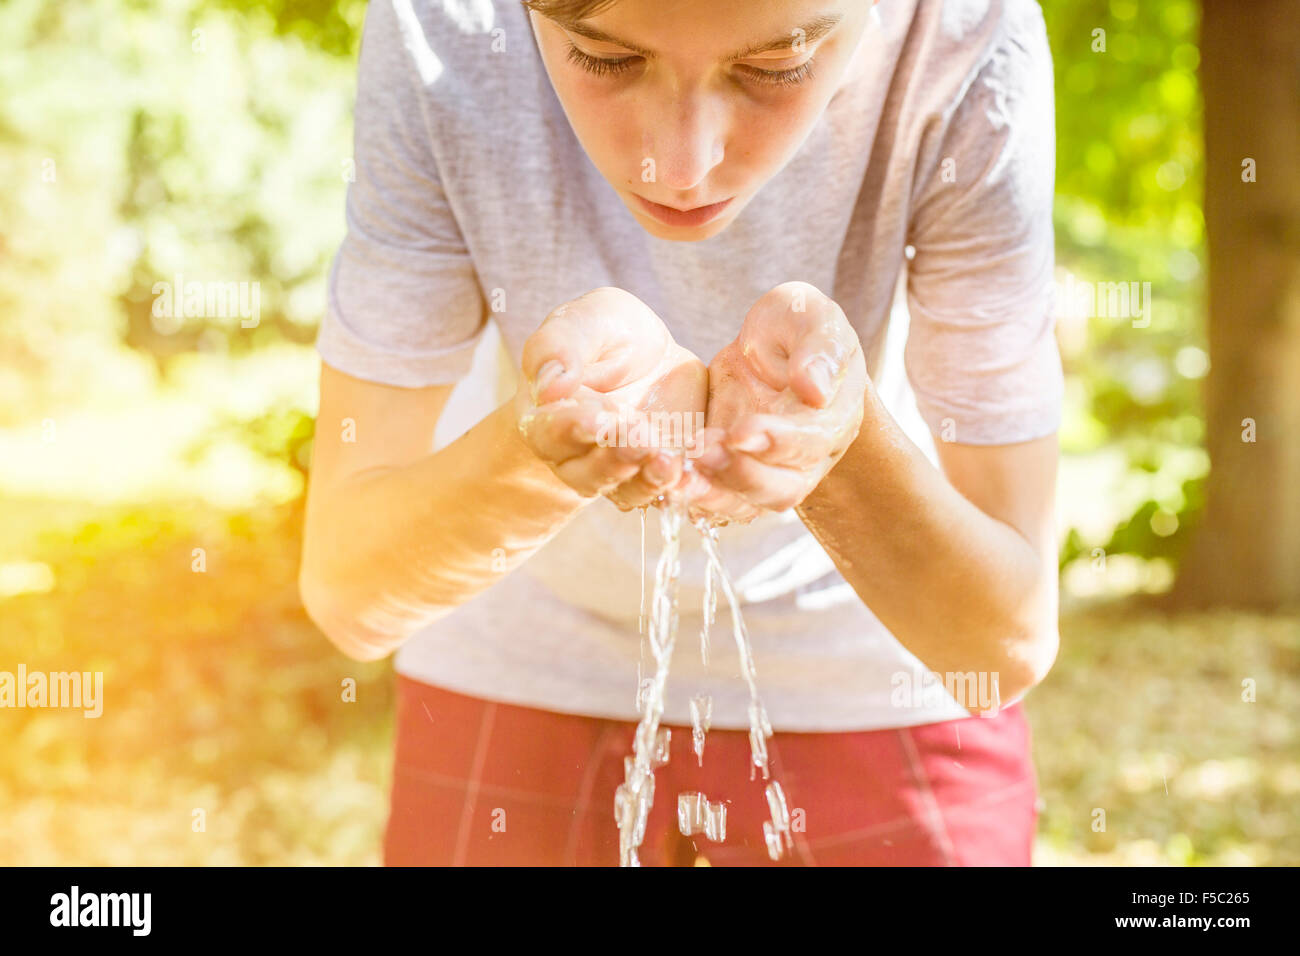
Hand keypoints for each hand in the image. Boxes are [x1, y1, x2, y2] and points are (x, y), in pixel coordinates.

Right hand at [515, 287, 707, 507]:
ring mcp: (622, 472)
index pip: (552, 431)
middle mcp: (579, 456)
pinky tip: (698, 471)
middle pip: (589, 472)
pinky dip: (684, 486)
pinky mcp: (660, 476)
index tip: (598, 418)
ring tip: (670, 462)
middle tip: (642, 439)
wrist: (650, 356)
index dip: (573, 428)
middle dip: (616, 458)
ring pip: (628, 491)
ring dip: (648, 481)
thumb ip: (559, 347)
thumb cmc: (605, 333)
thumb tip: (548, 385)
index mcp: (548, 418)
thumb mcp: (585, 322)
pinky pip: (670, 491)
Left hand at [685, 282, 867, 523]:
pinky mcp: (731, 472)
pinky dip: (691, 495)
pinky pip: (715, 497)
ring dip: (712, 496)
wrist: (769, 345)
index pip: (811, 442)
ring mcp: (766, 470)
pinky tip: (664, 481)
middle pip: (782, 489)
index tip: (741, 431)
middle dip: (741, 476)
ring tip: (677, 478)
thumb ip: (820, 348)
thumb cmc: (797, 326)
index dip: (778, 442)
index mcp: (831, 419)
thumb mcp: (811, 317)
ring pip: (747, 503)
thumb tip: (816, 390)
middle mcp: (804, 458)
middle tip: (702, 454)